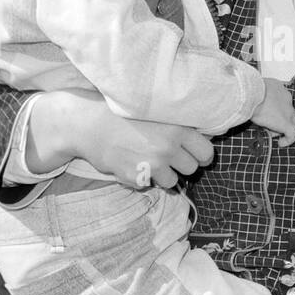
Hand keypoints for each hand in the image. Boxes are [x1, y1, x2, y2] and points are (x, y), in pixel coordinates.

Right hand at [26, 88, 213, 188]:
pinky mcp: (136, 178)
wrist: (87, 123)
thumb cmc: (121, 113)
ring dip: (163, 173)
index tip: (193, 153)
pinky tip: (131, 162)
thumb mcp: (155, 110)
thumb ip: (178, 124)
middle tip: (168, 154)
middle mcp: (168, 148)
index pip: (206, 153)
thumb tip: (201, 136)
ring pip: (172, 181)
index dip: (201, 154)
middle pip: (192, 169)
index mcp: (177, 128)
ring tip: (148, 158)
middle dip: (181, 164)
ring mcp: (152, 165)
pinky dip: (142, 177)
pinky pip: (148, 184)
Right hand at [251, 77, 294, 145]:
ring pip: (293, 121)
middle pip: (289, 109)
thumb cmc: (246, 90)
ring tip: (271, 132)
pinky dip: (288, 140)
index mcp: (277, 87)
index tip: (265, 112)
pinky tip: (281, 143)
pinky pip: (292, 134)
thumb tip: (245, 101)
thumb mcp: (251, 89)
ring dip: (283, 127)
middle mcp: (286, 97)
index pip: (281, 98)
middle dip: (282, 117)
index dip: (275, 107)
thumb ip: (253, 95)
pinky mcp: (286, 123)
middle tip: (268, 122)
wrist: (249, 94)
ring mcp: (288, 111)